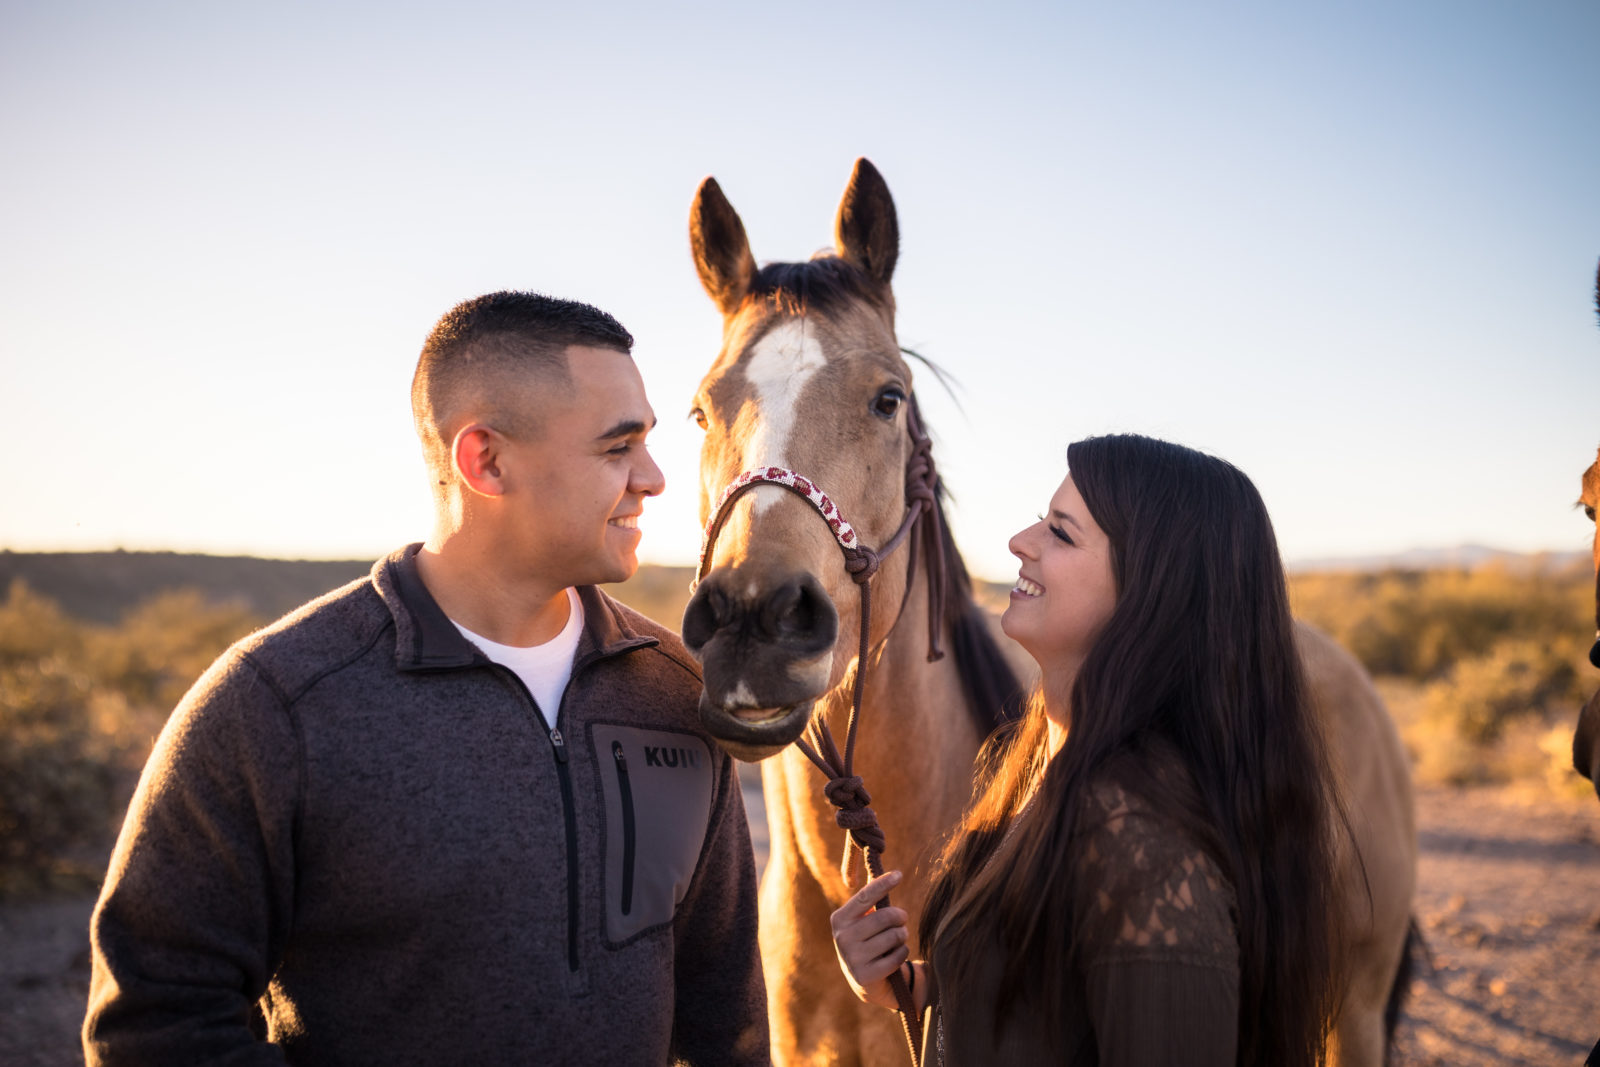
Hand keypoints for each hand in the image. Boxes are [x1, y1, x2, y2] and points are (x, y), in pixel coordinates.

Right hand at [830, 869, 911, 1009]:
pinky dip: (902, 952)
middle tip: (902, 919)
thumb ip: (870, 899)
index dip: (883, 884)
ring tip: (898, 937)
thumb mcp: (862, 919)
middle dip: (900, 917)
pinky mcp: (866, 976)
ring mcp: (853, 958)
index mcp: (839, 919)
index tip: (899, 874)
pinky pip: (897, 956)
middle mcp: (842, 938)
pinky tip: (896, 954)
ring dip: (902, 935)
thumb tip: (886, 873)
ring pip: (894, 937)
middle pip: (885, 917)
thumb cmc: (868, 939)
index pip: (865, 897)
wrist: (864, 979)